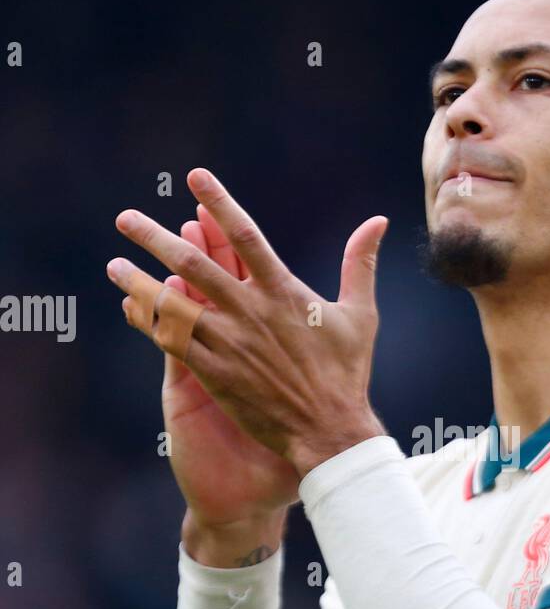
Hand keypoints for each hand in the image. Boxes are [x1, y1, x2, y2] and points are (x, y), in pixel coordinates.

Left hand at [106, 169, 387, 496]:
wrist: (331, 430)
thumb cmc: (347, 373)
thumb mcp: (360, 314)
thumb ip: (360, 263)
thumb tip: (377, 221)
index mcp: (283, 291)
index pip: (245, 236)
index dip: (219, 203)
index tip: (195, 177)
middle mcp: (251, 311)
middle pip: (193, 264)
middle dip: (155, 238)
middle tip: (125, 218)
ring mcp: (230, 343)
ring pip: (174, 304)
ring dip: (140, 282)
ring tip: (114, 264)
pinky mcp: (216, 373)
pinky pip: (174, 342)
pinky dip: (151, 323)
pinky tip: (131, 308)